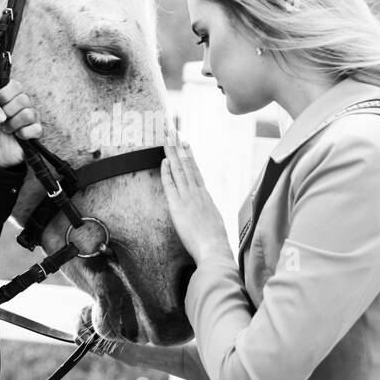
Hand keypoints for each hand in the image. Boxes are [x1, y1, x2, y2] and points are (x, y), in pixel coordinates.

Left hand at [0, 79, 42, 167]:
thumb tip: (2, 115)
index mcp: (9, 96)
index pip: (17, 86)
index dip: (5, 95)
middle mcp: (21, 106)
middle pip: (24, 99)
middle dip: (8, 111)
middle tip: (0, 120)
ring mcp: (29, 120)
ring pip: (30, 114)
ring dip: (14, 124)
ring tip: (6, 129)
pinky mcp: (34, 134)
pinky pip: (37, 129)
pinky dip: (23, 133)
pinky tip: (16, 136)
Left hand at [160, 126, 231, 264]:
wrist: (214, 249)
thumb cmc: (215, 242)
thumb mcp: (213, 223)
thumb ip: (208, 214)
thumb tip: (206, 214)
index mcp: (205, 196)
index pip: (194, 170)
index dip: (188, 155)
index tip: (184, 142)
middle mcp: (197, 192)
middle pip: (186, 164)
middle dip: (179, 146)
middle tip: (172, 130)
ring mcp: (188, 198)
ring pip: (179, 170)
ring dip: (172, 152)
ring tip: (167, 137)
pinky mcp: (179, 206)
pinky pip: (171, 185)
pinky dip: (167, 172)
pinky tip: (164, 160)